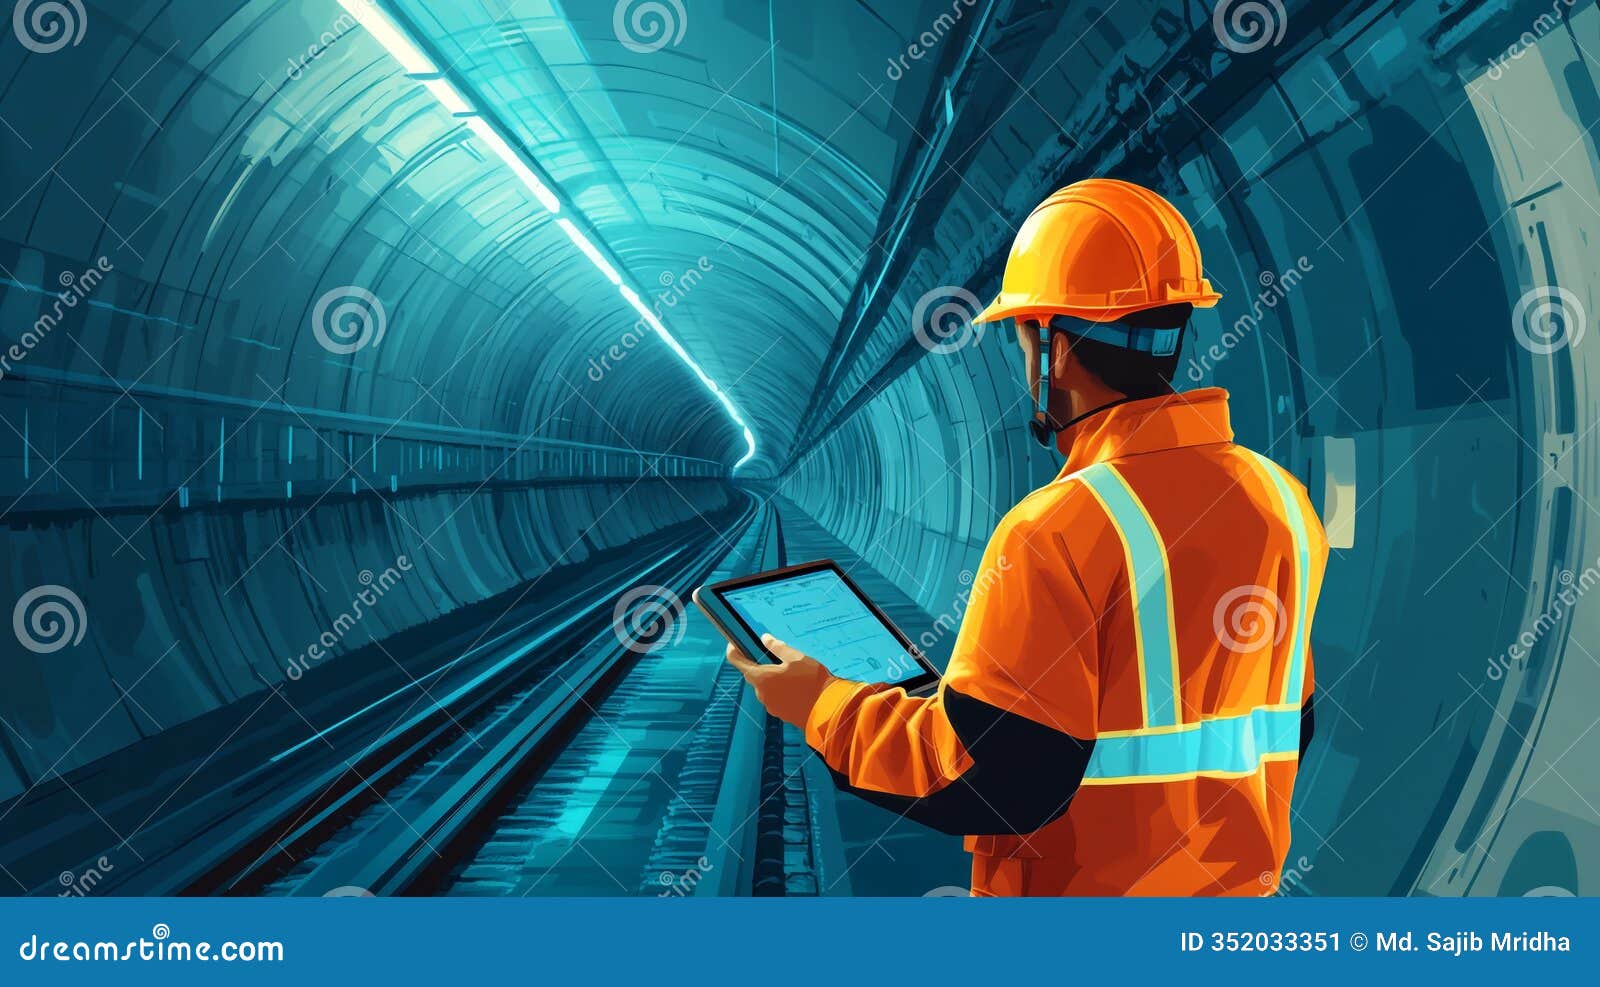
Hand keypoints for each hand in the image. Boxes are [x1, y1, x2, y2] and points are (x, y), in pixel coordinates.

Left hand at [724, 634, 839, 728]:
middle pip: (754, 675)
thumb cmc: (812, 682)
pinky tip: (796, 687)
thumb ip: (778, 648)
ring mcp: (770, 706)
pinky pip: (775, 698)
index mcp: (761, 678)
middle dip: (761, 665)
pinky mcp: (780, 714)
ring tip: (792, 673)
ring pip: (766, 687)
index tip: (735, 643)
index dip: (734, 651)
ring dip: (773, 679)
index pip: (737, 662)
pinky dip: (781, 691)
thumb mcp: (797, 658)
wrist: (828, 710)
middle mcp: (762, 693)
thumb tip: (765, 638)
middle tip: (776, 657)